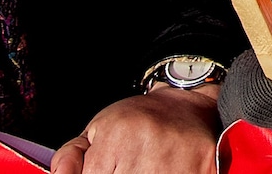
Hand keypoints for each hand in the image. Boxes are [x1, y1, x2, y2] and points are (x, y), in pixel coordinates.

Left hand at [55, 85, 218, 173]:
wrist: (187, 104)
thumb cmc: (137, 121)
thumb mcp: (97, 129)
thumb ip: (71, 157)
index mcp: (115, 137)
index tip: (107, 169)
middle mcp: (144, 148)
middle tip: (125, 167)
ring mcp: (174, 163)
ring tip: (144, 169)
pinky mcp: (200, 168)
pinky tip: (163, 170)